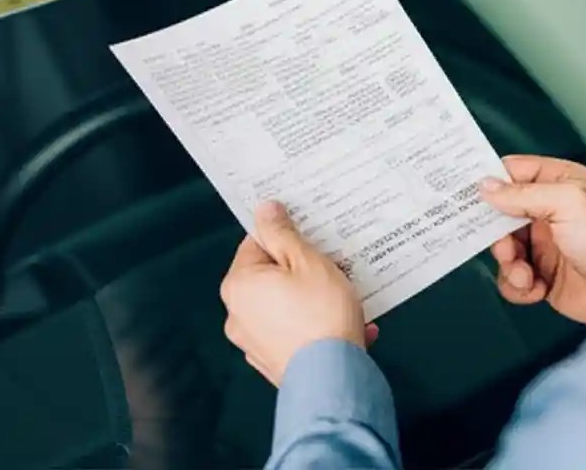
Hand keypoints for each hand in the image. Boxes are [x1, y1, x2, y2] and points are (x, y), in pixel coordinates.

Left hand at [220, 201, 378, 384]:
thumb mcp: (306, 261)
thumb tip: (265, 209)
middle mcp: (237, 314)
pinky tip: (348, 326)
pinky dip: (315, 326)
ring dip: (312, 300)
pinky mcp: (273, 363)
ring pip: (283, 306)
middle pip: (269, 277)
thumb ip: (282, 233)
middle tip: (332, 268)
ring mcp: (253, 343)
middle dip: (301, 270)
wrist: (333, 377)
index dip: (285, 237)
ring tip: (345, 299)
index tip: (310, 238)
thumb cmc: (320, 312)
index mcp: (239, 284)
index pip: (255, 244)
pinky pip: (294, 333)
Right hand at [479, 155, 585, 326]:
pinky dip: (518, 286)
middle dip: (495, 233)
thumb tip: (486, 186)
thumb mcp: (568, 202)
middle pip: (498, 214)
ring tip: (525, 274)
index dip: (488, 181)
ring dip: (508, 264)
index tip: (466, 195)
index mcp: (555, 182)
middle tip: (507, 247)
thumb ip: (523, 193)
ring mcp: (543, 244)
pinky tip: (536, 288)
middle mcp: (546, 211)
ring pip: (503, 250)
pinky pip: (513, 279)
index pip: (510, 172)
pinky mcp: (543, 275)